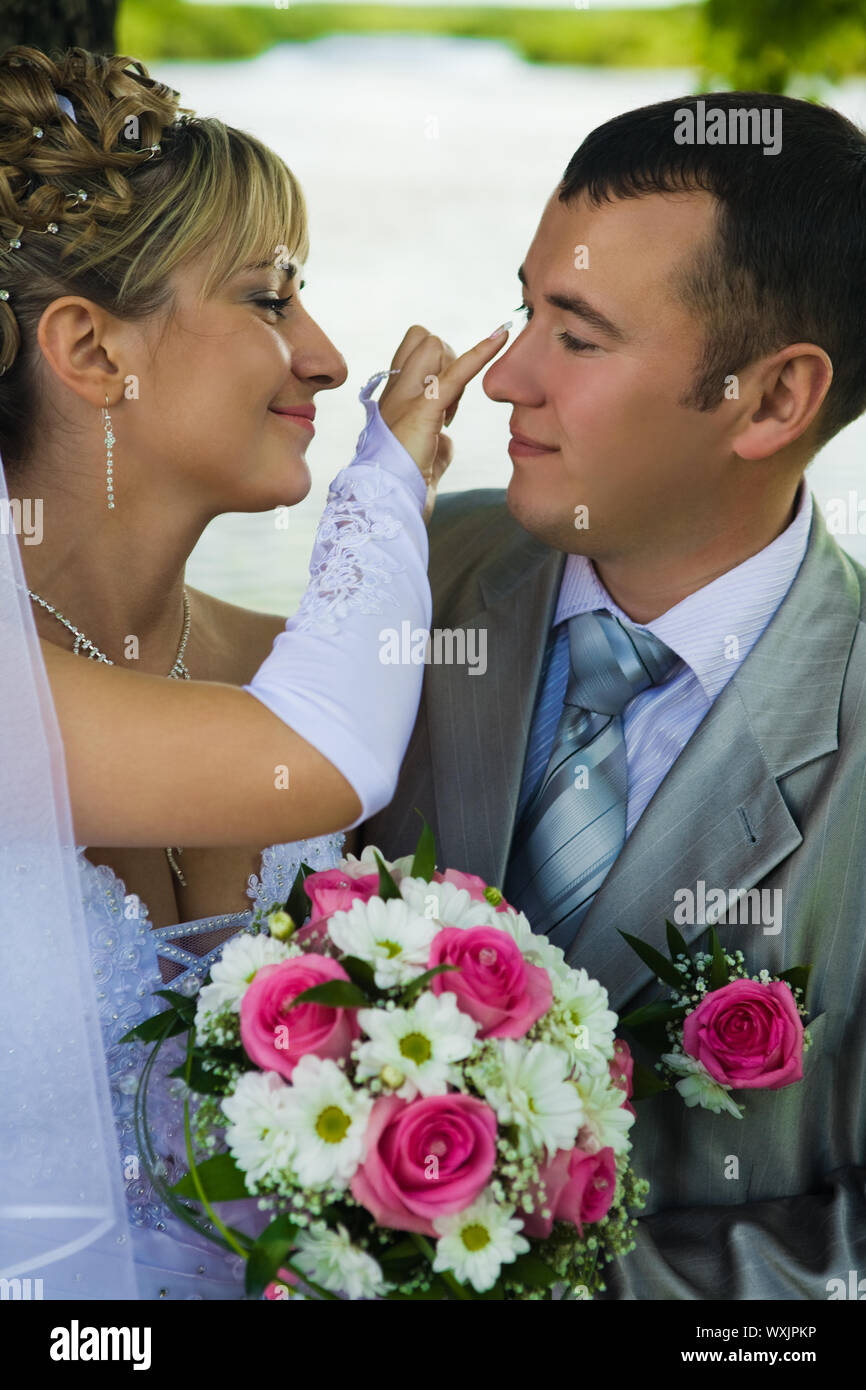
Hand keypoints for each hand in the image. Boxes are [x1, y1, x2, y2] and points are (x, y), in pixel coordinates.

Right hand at [377, 324, 509, 521]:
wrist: (388, 505)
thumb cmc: (403, 487)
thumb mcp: (422, 457)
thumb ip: (434, 440)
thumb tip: (445, 437)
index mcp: (394, 399)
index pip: (414, 353)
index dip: (438, 366)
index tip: (449, 403)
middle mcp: (395, 391)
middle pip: (422, 339)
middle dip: (448, 359)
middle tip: (453, 401)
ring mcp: (406, 397)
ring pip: (434, 345)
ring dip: (456, 368)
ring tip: (452, 414)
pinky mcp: (423, 410)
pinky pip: (455, 371)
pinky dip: (481, 352)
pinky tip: (502, 335)